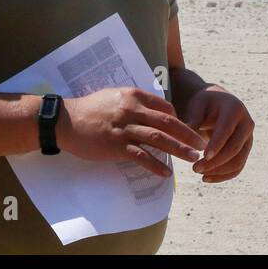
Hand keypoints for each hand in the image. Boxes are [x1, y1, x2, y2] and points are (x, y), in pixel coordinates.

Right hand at [59, 87, 206, 177]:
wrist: (65, 120)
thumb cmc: (89, 109)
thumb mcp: (114, 96)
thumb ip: (133, 101)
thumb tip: (152, 109)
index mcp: (133, 96)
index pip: (164, 106)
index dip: (179, 119)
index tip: (187, 130)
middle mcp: (132, 109)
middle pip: (167, 122)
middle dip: (188, 134)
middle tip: (202, 144)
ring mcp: (124, 128)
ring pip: (158, 138)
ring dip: (179, 149)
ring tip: (193, 158)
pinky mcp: (116, 145)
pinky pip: (141, 156)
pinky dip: (156, 164)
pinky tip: (166, 173)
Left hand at [183, 86, 253, 182]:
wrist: (216, 104)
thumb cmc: (203, 104)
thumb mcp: (196, 107)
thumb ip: (193, 121)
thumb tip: (185, 140)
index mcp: (234, 109)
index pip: (227, 130)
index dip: (216, 145)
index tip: (202, 157)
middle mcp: (247, 123)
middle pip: (234, 148)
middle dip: (215, 162)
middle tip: (194, 168)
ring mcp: (249, 138)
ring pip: (238, 161)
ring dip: (219, 171)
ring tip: (199, 173)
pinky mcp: (246, 150)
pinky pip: (238, 167)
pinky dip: (223, 175)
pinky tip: (206, 178)